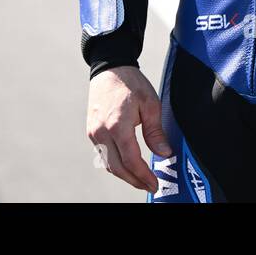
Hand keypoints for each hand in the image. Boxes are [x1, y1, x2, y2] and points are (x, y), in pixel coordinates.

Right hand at [87, 66, 172, 192]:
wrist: (109, 68)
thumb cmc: (131, 83)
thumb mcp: (150, 104)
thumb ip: (155, 132)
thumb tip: (164, 153)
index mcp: (117, 125)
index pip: (131, 160)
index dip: (143, 176)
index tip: (154, 184)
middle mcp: (101, 132)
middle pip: (117, 167)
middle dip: (134, 181)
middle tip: (149, 186)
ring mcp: (94, 133)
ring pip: (109, 163)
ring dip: (124, 175)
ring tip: (141, 179)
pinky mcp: (91, 131)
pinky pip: (103, 154)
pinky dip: (115, 164)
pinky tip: (127, 166)